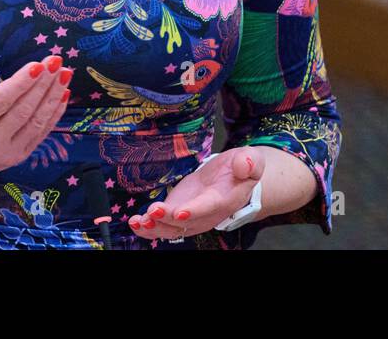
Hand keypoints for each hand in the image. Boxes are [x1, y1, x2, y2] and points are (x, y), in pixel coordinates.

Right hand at [0, 46, 71, 186]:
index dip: (21, 83)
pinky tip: (62, 94)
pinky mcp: (16, 158)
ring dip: (52, 97)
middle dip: (43, 84)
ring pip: (35, 123)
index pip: (0, 102)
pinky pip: (40, 134)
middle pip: (22, 111)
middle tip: (57, 61)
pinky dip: (53, 114)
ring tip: (65, 73)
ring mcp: (4, 154)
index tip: (39, 64)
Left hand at [127, 148, 263, 240]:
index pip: (209, 207)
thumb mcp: (251, 160)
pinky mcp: (177, 213)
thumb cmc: (240, 169)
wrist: (233, 179)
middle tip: (152, 211)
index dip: (195, 211)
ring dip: (154, 226)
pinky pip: (162, 225)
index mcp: (224, 199)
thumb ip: (250, 162)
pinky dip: (148, 227)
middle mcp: (206, 214)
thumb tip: (245, 164)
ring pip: (171, 228)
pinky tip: (136, 222)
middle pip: (185, 222)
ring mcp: (190, 216)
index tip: (180, 212)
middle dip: (167, 219)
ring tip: (139, 221)